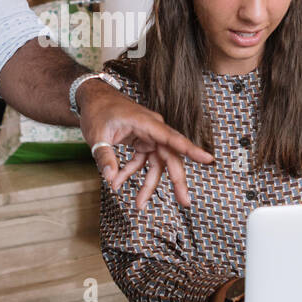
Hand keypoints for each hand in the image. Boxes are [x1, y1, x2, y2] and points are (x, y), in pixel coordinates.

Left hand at [76, 80, 213, 209]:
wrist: (93, 97)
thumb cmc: (97, 111)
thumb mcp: (97, 135)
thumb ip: (105, 157)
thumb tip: (110, 179)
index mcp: (146, 123)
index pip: (172, 138)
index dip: (190, 150)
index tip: (208, 159)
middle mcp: (153, 129)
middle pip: (170, 156)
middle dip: (177, 180)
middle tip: (184, 202)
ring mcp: (149, 136)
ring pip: (157, 164)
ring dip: (148, 184)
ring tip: (139, 204)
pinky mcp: (142, 141)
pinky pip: (144, 161)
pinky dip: (132, 173)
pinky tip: (118, 183)